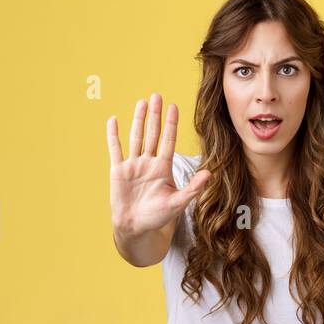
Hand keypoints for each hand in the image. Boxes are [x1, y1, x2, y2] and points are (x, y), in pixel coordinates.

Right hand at [107, 93, 210, 238]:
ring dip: (138, 120)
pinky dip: (114, 135)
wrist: (136, 227)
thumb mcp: (178, 203)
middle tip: (157, 96)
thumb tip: (209, 174)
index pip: (168, 140)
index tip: (174, 107)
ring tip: (141, 103)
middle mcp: (148, 162)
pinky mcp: (118, 171)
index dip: (171, 124)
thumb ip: (193, 188)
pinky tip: (113, 121)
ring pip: (136, 137)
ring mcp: (133, 165)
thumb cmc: (157, 217)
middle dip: (155, 115)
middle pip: (152, 134)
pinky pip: (116, 149)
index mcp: (163, 168)